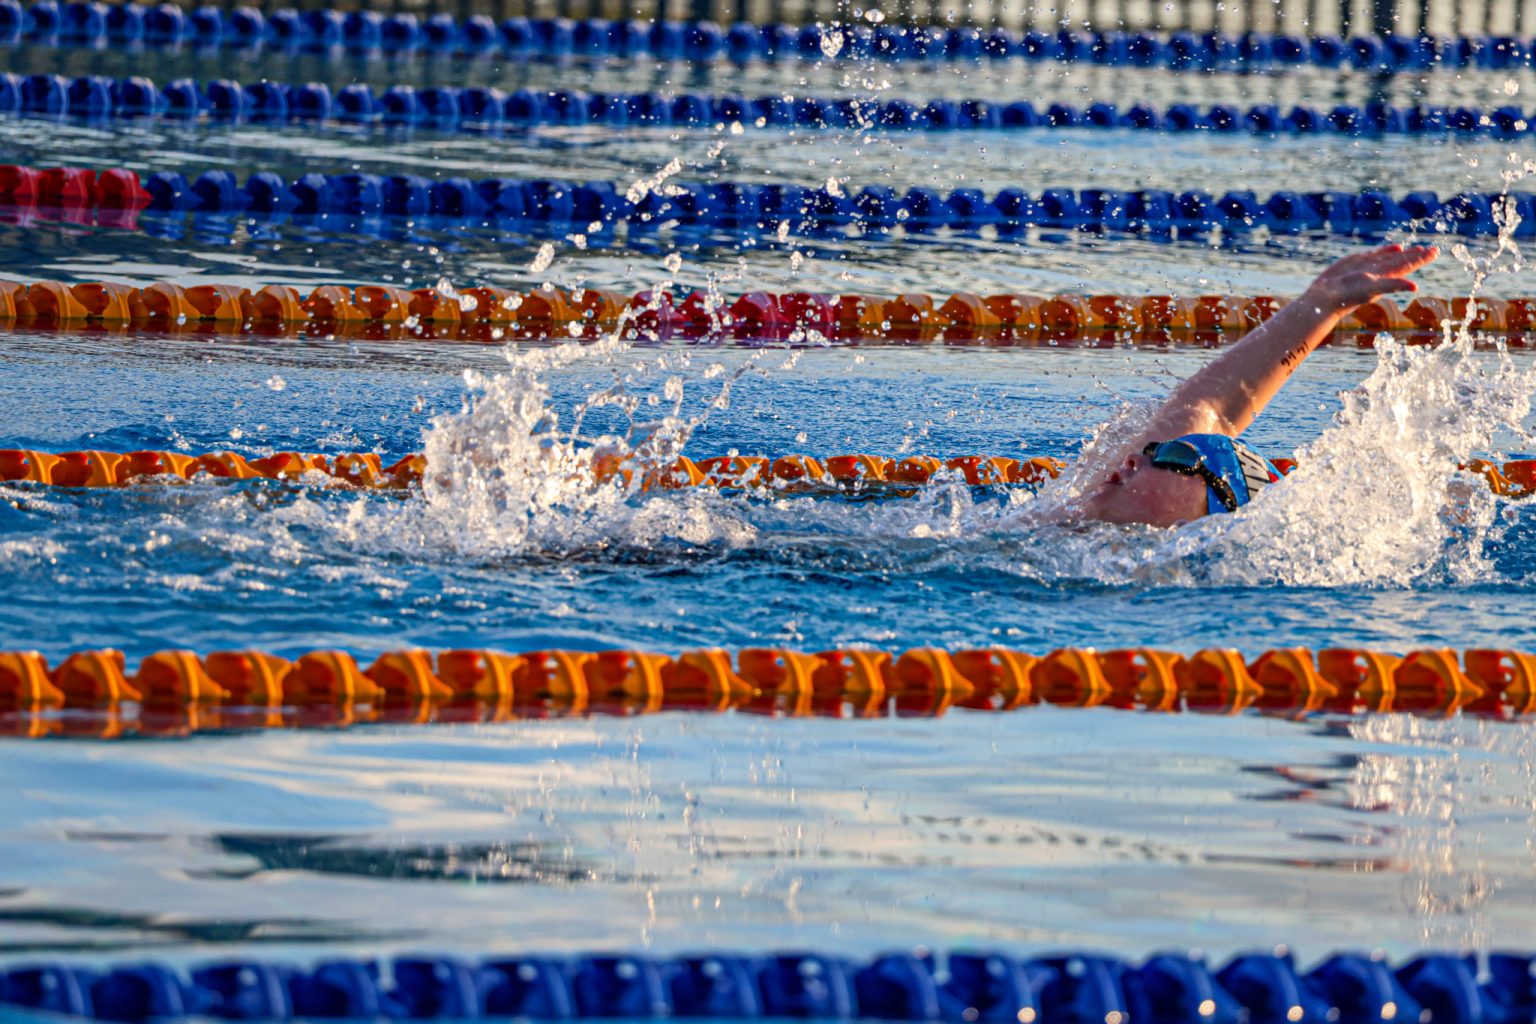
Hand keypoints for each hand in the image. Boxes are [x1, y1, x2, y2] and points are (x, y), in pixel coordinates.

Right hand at [1300, 244, 1438, 315]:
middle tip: (1433, 250)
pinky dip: (1387, 251)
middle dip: (1418, 255)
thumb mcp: (1372, 288)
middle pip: (1404, 261)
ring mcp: (1369, 267)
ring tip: (1418, 249)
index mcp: (1387, 276)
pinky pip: (1376, 255)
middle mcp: (1380, 271)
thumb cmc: (1348, 294)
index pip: (1409, 264)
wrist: (1325, 297)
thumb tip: (1415, 287)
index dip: (1422, 258)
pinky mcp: (1357, 263)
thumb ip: (1394, 285)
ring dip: (1405, 253)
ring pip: (1391, 257)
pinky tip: (1394, 248)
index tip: (1435, 252)